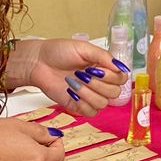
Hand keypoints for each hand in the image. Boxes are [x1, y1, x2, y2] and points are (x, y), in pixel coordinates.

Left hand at [7, 37, 125, 115]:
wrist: (38, 62)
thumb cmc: (58, 51)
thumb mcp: (83, 48)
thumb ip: (103, 56)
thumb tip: (120, 67)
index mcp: (104, 68)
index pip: (121, 79)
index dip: (111, 76)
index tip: (96, 69)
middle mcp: (100, 83)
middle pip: (114, 93)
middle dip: (98, 84)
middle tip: (81, 74)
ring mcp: (89, 95)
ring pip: (102, 104)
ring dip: (88, 93)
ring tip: (73, 82)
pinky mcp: (78, 106)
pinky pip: (90, 113)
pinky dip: (82, 103)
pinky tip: (71, 92)